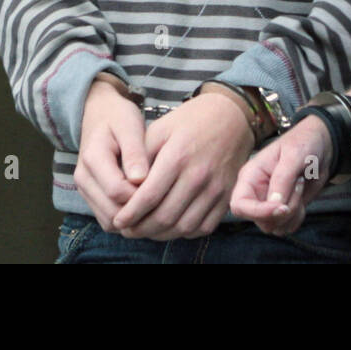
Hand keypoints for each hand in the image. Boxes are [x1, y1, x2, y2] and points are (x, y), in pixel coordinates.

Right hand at [74, 78, 149, 231]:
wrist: (100, 114)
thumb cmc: (119, 117)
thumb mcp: (130, 126)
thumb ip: (134, 152)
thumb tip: (140, 180)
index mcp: (93, 158)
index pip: (116, 190)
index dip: (141, 195)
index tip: (163, 186)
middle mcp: (83, 178)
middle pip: (110, 211)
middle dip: (138, 212)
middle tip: (163, 201)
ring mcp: (84, 190)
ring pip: (108, 221)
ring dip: (132, 220)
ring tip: (156, 205)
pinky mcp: (91, 197)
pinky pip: (107, 219)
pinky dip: (126, 220)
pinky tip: (145, 207)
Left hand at [111, 90, 254, 240]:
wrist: (232, 115)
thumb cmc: (191, 120)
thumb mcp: (160, 129)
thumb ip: (140, 159)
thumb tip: (124, 189)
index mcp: (178, 156)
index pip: (148, 197)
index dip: (129, 214)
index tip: (118, 220)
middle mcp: (199, 175)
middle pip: (165, 217)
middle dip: (141, 229)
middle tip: (128, 229)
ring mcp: (216, 187)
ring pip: (184, 226)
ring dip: (161, 234)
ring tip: (147, 230)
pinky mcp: (227, 196)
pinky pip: (204, 227)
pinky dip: (185, 232)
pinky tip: (173, 225)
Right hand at [230, 115, 332, 234]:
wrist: (321, 145)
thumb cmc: (304, 142)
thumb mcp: (294, 155)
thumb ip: (282, 179)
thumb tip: (274, 204)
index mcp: (250, 177)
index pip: (239, 206)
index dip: (257, 212)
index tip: (281, 207)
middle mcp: (256, 193)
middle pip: (261, 221)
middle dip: (284, 209)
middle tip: (298, 183)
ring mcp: (269, 204)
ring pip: (275, 226)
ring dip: (293, 211)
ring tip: (300, 185)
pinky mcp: (283, 210)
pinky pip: (287, 227)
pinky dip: (298, 217)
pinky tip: (302, 196)